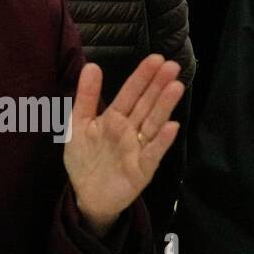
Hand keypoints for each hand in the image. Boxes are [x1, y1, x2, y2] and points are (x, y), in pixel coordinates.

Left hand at [64, 56, 183, 237]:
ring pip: (153, 123)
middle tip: (173, 66)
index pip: (130, 93)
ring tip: (176, 87)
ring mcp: (138, 149)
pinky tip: (172, 127)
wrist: (86, 194)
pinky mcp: (142, 170)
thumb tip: (92, 65)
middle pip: (146, 104)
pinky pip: (152, 153)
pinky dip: (162, 141)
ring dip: (164, 106)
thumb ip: (86, 96)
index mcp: (114, 118)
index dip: (142, 76)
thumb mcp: (78, 124)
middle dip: (158, 85)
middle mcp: (130, 130)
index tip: (157, 58)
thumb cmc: (84, 157)